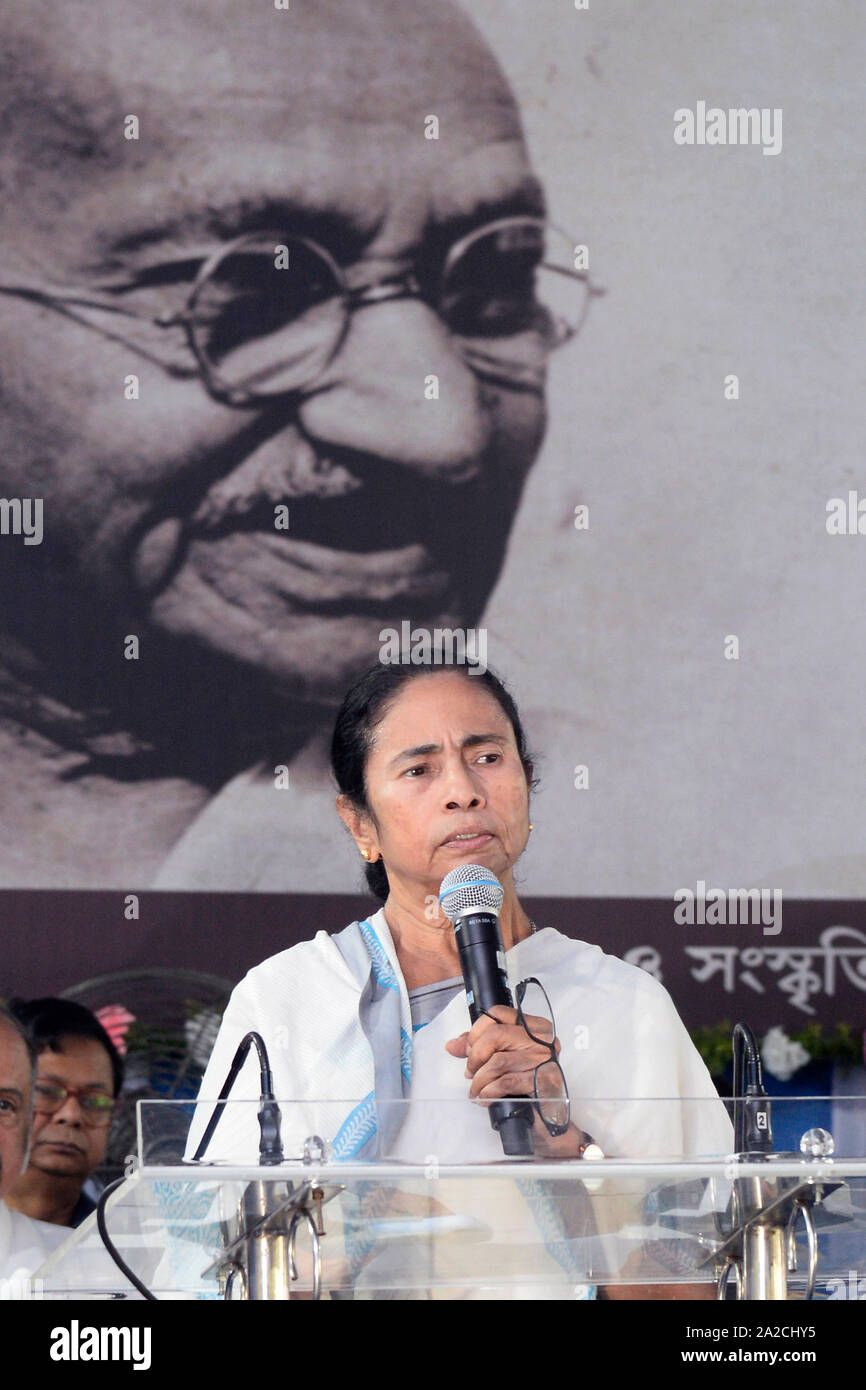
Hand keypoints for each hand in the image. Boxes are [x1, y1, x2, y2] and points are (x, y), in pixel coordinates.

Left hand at [445, 1004, 578, 1154]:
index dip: (477, 1030)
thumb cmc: (528, 1086)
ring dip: (479, 1080)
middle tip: (470, 1072)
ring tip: (476, 1090)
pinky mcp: (544, 1082)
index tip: (468, 1048)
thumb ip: (479, 1048)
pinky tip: (486, 1098)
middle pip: (496, 1035)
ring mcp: (546, 1060)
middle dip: (475, 1056)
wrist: (550, 1119)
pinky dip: (489, 1091)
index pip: (499, 1014)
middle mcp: (543, 1040)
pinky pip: (506, 1082)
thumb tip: (453, 1045)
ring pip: (498, 1061)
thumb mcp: (504, 1061)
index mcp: (535, 1028)